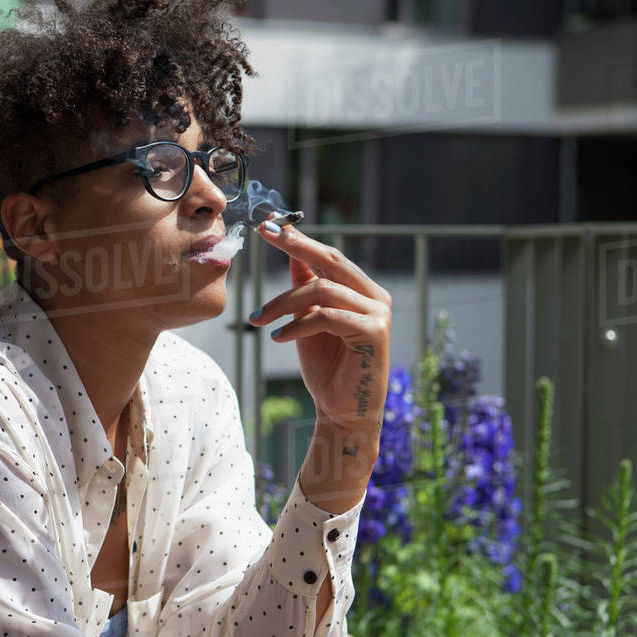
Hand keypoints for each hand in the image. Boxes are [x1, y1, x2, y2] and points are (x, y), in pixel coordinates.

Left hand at [248, 220, 391, 434]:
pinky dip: (296, 325)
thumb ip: (305, 286)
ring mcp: (378, 314)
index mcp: (361, 290)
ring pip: (323, 291)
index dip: (299, 239)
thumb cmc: (325, 367)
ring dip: (283, 303)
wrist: (341, 410)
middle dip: (295, 246)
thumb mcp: (308, 319)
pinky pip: (327, 317)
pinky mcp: (374, 333)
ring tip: (258, 319)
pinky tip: (276, 337)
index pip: (328, 257)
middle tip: (264, 235)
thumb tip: (290, 251)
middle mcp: (375, 296)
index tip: (267, 226)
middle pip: (331, 261)